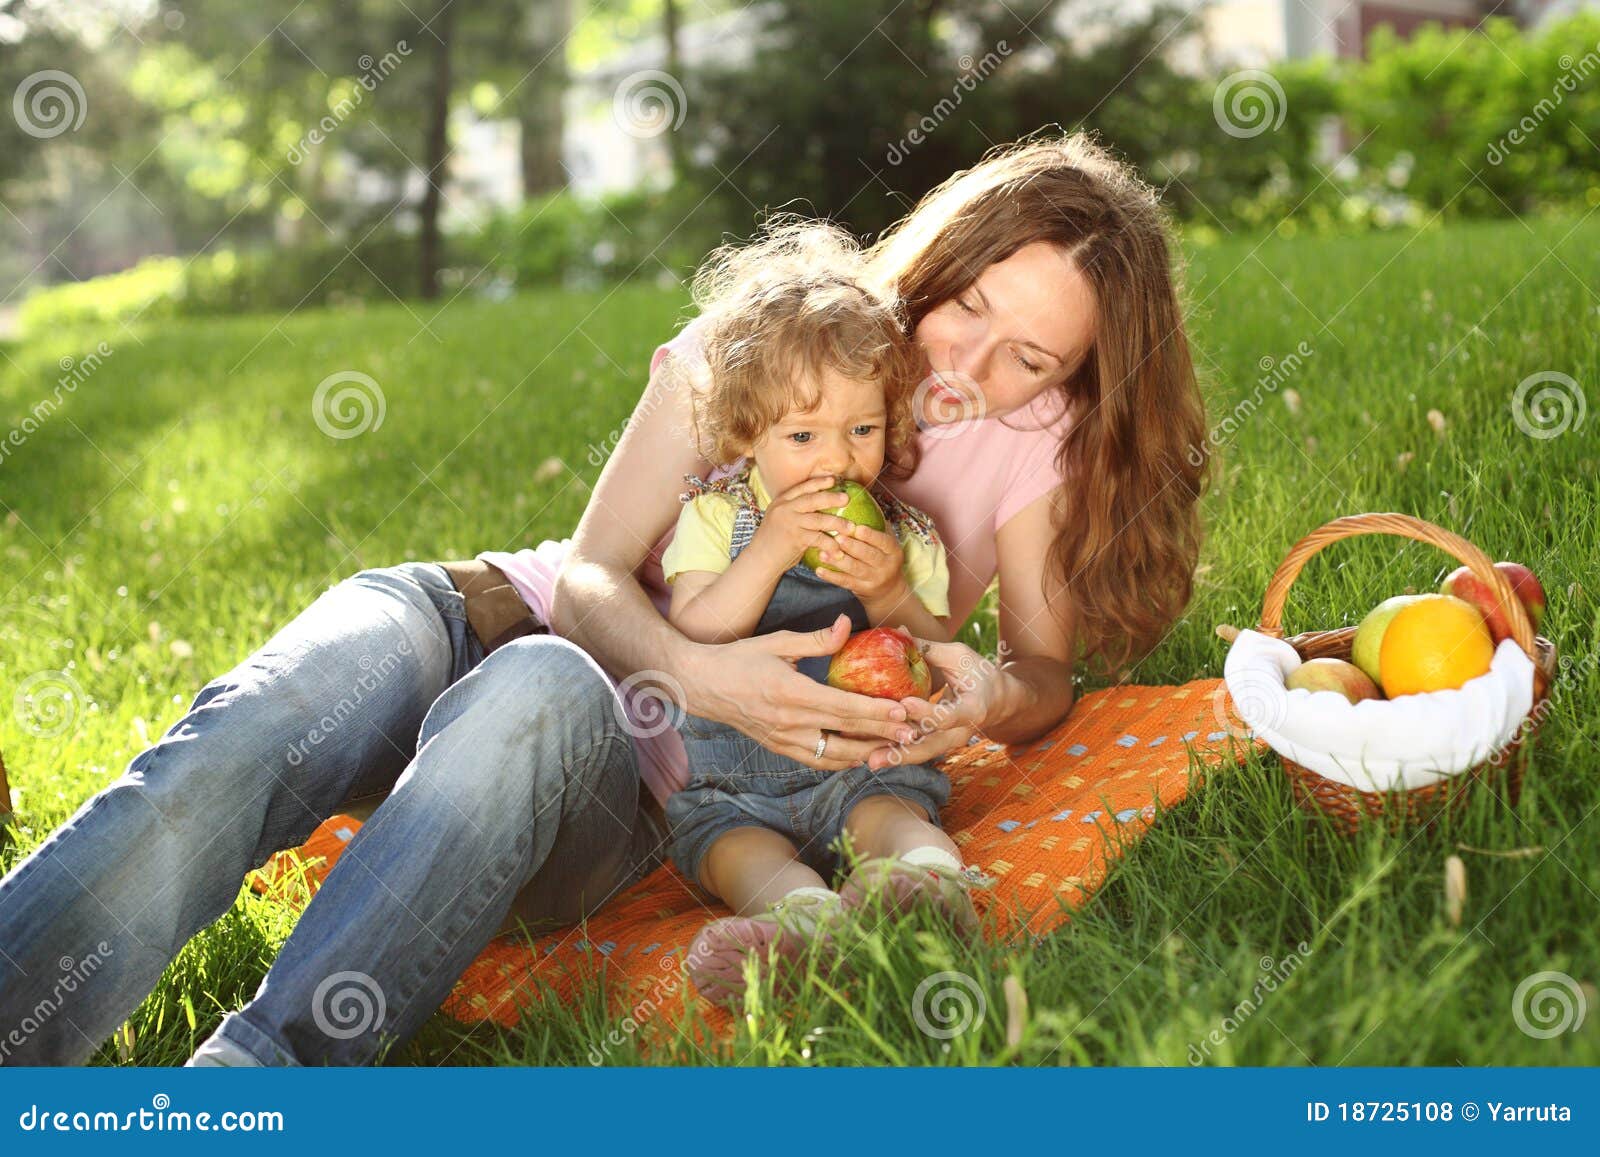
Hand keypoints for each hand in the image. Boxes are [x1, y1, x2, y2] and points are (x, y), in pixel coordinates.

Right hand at [683, 614, 921, 769]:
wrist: (701, 686)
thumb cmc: (739, 659)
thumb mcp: (777, 642)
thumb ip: (817, 639)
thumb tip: (848, 625)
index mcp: (792, 693)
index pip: (844, 707)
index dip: (877, 712)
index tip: (903, 711)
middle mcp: (790, 722)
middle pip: (846, 733)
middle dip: (883, 735)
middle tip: (913, 734)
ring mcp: (784, 739)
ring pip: (834, 754)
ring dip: (866, 753)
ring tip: (893, 749)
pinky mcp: (780, 748)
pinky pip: (817, 760)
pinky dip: (842, 760)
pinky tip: (861, 755)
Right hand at [747, 476, 851, 570]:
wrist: (760, 559)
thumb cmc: (773, 540)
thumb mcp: (779, 519)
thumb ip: (794, 510)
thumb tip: (817, 504)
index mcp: (781, 501)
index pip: (802, 488)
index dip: (818, 483)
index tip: (833, 480)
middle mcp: (784, 509)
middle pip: (812, 499)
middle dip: (831, 498)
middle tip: (847, 498)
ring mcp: (790, 523)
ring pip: (819, 519)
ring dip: (837, 523)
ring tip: (850, 527)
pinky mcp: (795, 539)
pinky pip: (818, 539)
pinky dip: (830, 544)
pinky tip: (838, 550)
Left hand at [812, 522, 910, 611]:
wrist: (889, 590)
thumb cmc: (883, 558)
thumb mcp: (887, 544)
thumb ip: (878, 525)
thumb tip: (862, 498)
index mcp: (893, 551)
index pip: (883, 542)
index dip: (871, 536)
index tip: (857, 528)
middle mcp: (886, 566)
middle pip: (868, 556)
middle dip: (852, 547)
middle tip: (837, 537)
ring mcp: (874, 580)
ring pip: (855, 570)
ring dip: (838, 561)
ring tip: (822, 552)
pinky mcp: (862, 589)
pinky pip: (845, 582)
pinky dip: (831, 576)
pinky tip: (819, 570)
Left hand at [861, 636, 1008, 769]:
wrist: (999, 701)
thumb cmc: (979, 673)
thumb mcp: (959, 657)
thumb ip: (930, 650)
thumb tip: (899, 631)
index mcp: (973, 709)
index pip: (949, 715)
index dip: (928, 712)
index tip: (905, 704)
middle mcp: (961, 732)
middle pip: (931, 747)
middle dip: (902, 753)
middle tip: (874, 758)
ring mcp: (949, 741)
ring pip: (921, 753)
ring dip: (894, 758)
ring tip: (869, 760)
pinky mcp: (938, 743)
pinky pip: (916, 749)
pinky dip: (896, 751)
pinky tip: (872, 753)